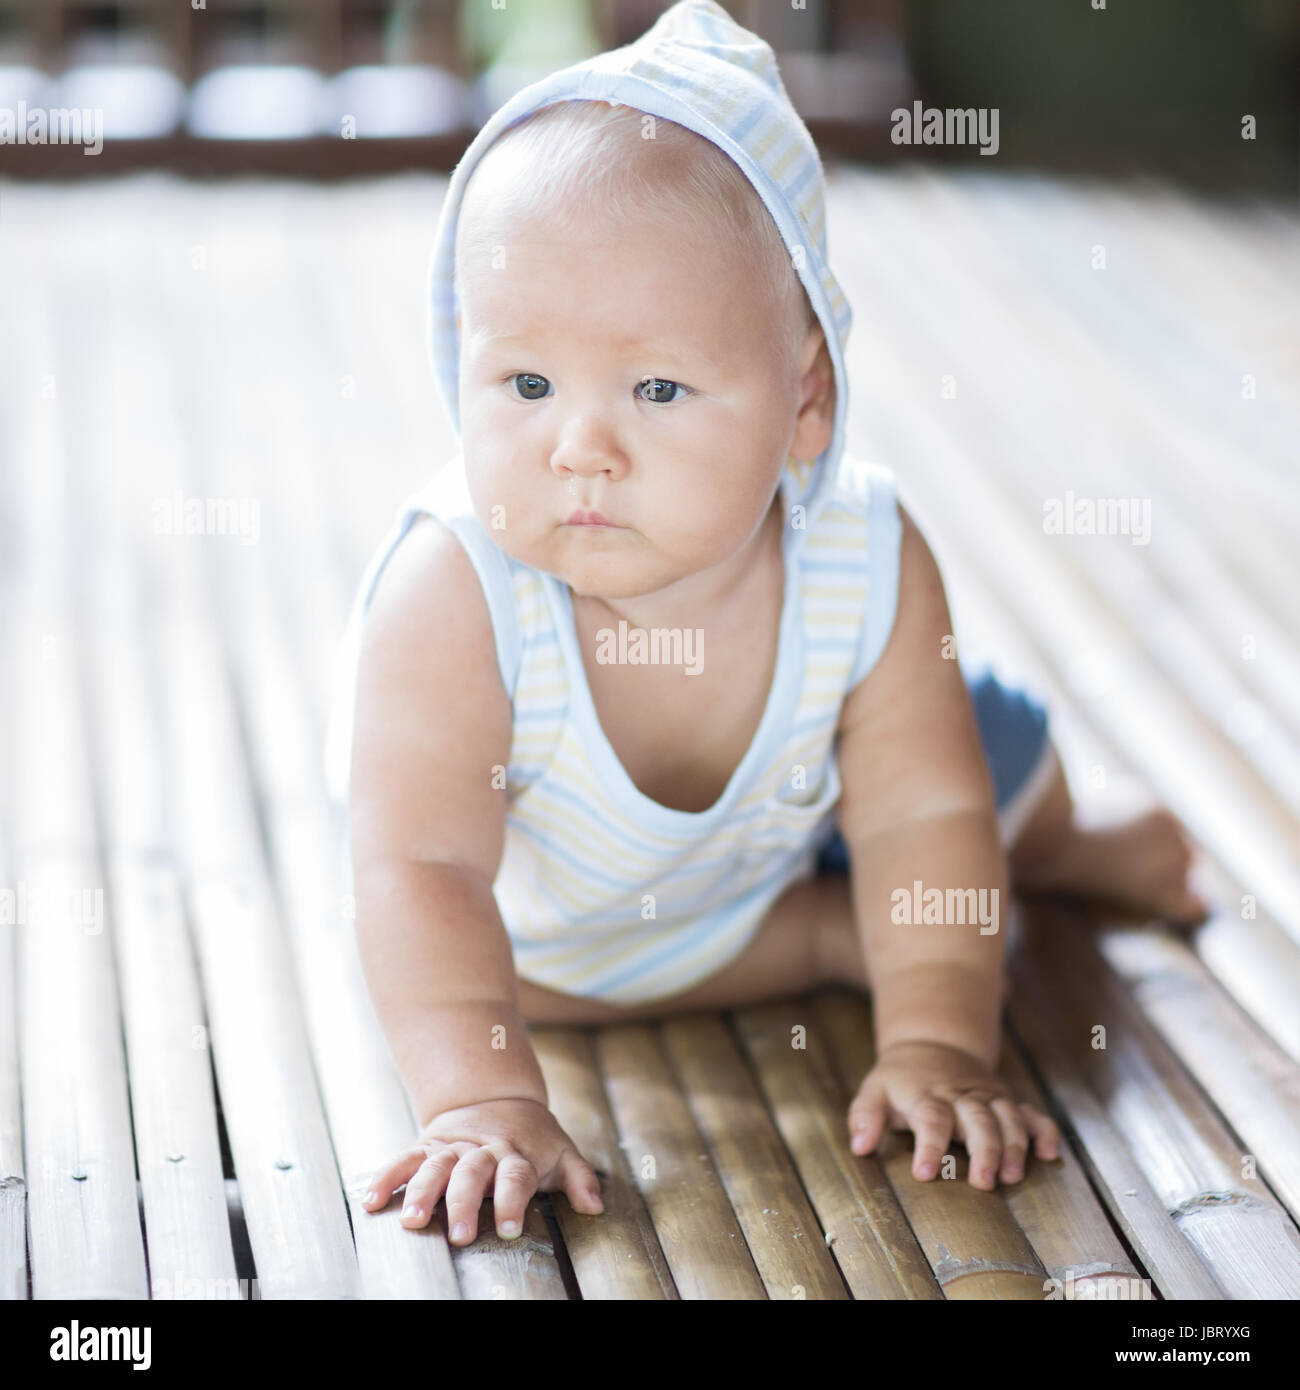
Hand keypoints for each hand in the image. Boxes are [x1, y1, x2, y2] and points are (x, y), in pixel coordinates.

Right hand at [361, 1097, 604, 1241]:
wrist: (495, 1096)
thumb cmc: (533, 1137)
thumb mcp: (562, 1151)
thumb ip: (580, 1179)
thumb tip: (597, 1206)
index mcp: (515, 1155)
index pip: (516, 1177)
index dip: (513, 1201)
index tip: (509, 1228)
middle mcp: (481, 1151)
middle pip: (471, 1175)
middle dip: (463, 1204)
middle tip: (458, 1235)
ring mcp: (452, 1147)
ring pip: (434, 1167)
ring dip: (420, 1193)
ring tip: (409, 1221)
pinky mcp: (427, 1145)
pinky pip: (404, 1160)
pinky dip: (387, 1177)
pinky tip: (371, 1200)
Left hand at [847, 1040, 1060, 1189]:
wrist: (933, 1042)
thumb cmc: (900, 1079)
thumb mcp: (874, 1090)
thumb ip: (865, 1117)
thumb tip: (860, 1146)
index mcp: (926, 1095)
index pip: (930, 1118)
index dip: (929, 1145)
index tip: (925, 1173)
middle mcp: (961, 1095)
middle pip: (977, 1118)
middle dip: (984, 1149)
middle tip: (985, 1182)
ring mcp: (987, 1096)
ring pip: (1007, 1117)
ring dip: (1014, 1145)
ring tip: (1013, 1175)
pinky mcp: (1006, 1099)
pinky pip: (1031, 1113)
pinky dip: (1044, 1131)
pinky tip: (1050, 1154)